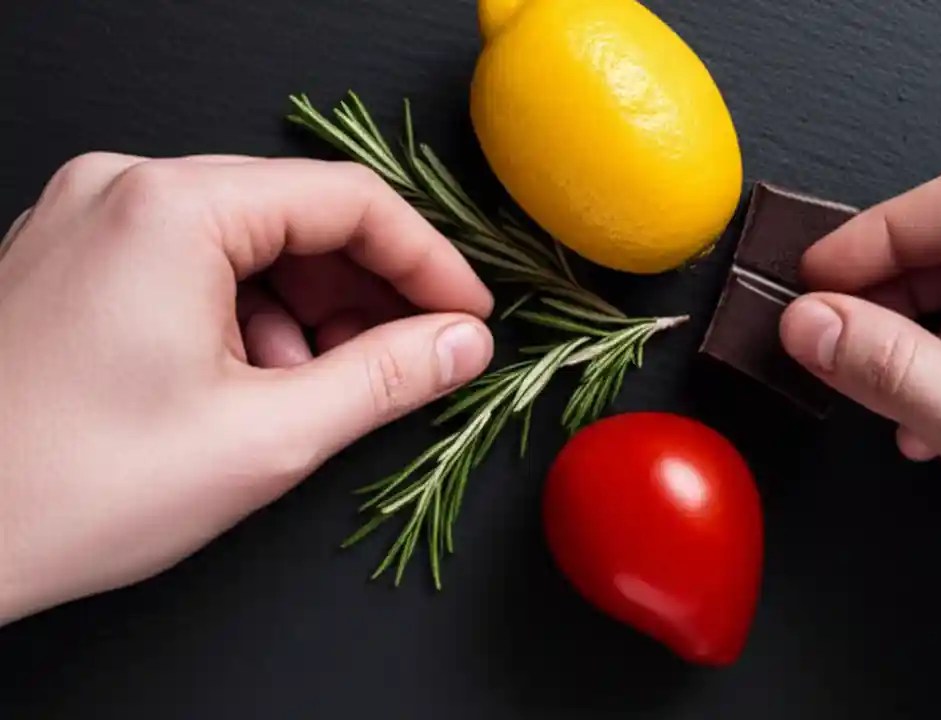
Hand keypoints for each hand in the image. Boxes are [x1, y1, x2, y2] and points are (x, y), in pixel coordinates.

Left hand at [0, 154, 493, 622]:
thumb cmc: (71, 489)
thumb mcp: (266, 436)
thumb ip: (385, 377)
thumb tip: (459, 345)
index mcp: (171, 208)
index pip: (347, 201)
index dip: (427, 262)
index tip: (467, 318)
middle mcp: (124, 190)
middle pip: (296, 217)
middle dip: (366, 294)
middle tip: (413, 360)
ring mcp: (90, 220)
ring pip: (247, 243)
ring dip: (308, 312)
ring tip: (322, 389)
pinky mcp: (73, 258)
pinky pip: (193, 263)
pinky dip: (246, 316)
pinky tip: (256, 383)